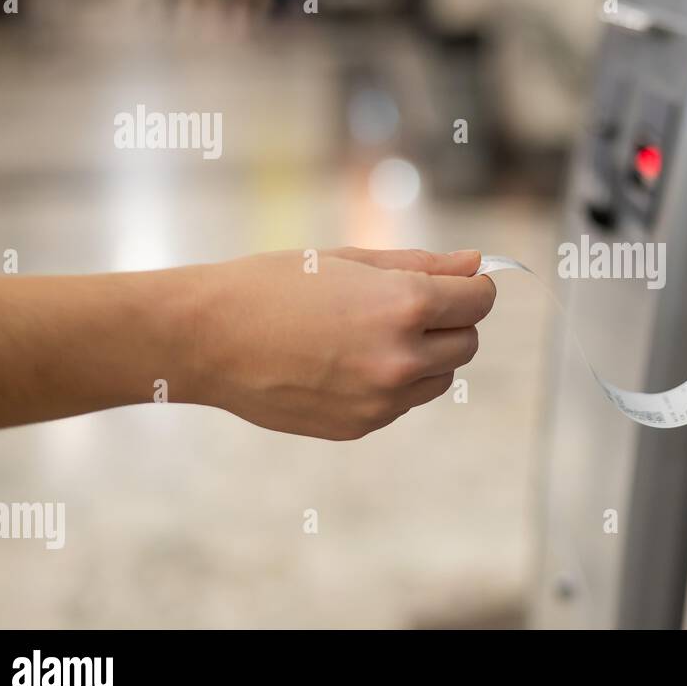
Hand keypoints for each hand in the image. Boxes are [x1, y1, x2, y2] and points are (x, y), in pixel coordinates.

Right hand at [187, 247, 494, 439]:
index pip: (479, 300)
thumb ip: (423, 265)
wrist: (207, 339)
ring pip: (441, 377)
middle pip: (468, 342)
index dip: (472, 287)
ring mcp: (383, 399)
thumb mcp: (351, 261)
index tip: (457, 282)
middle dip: (451, 321)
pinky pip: (404, 403)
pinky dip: (394, 382)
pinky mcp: (362, 424)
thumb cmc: (274, 286)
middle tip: (409, 304)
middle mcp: (402, 357)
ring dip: (427, 355)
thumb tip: (475, 264)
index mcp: (404, 305)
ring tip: (372, 333)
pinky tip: (348, 361)